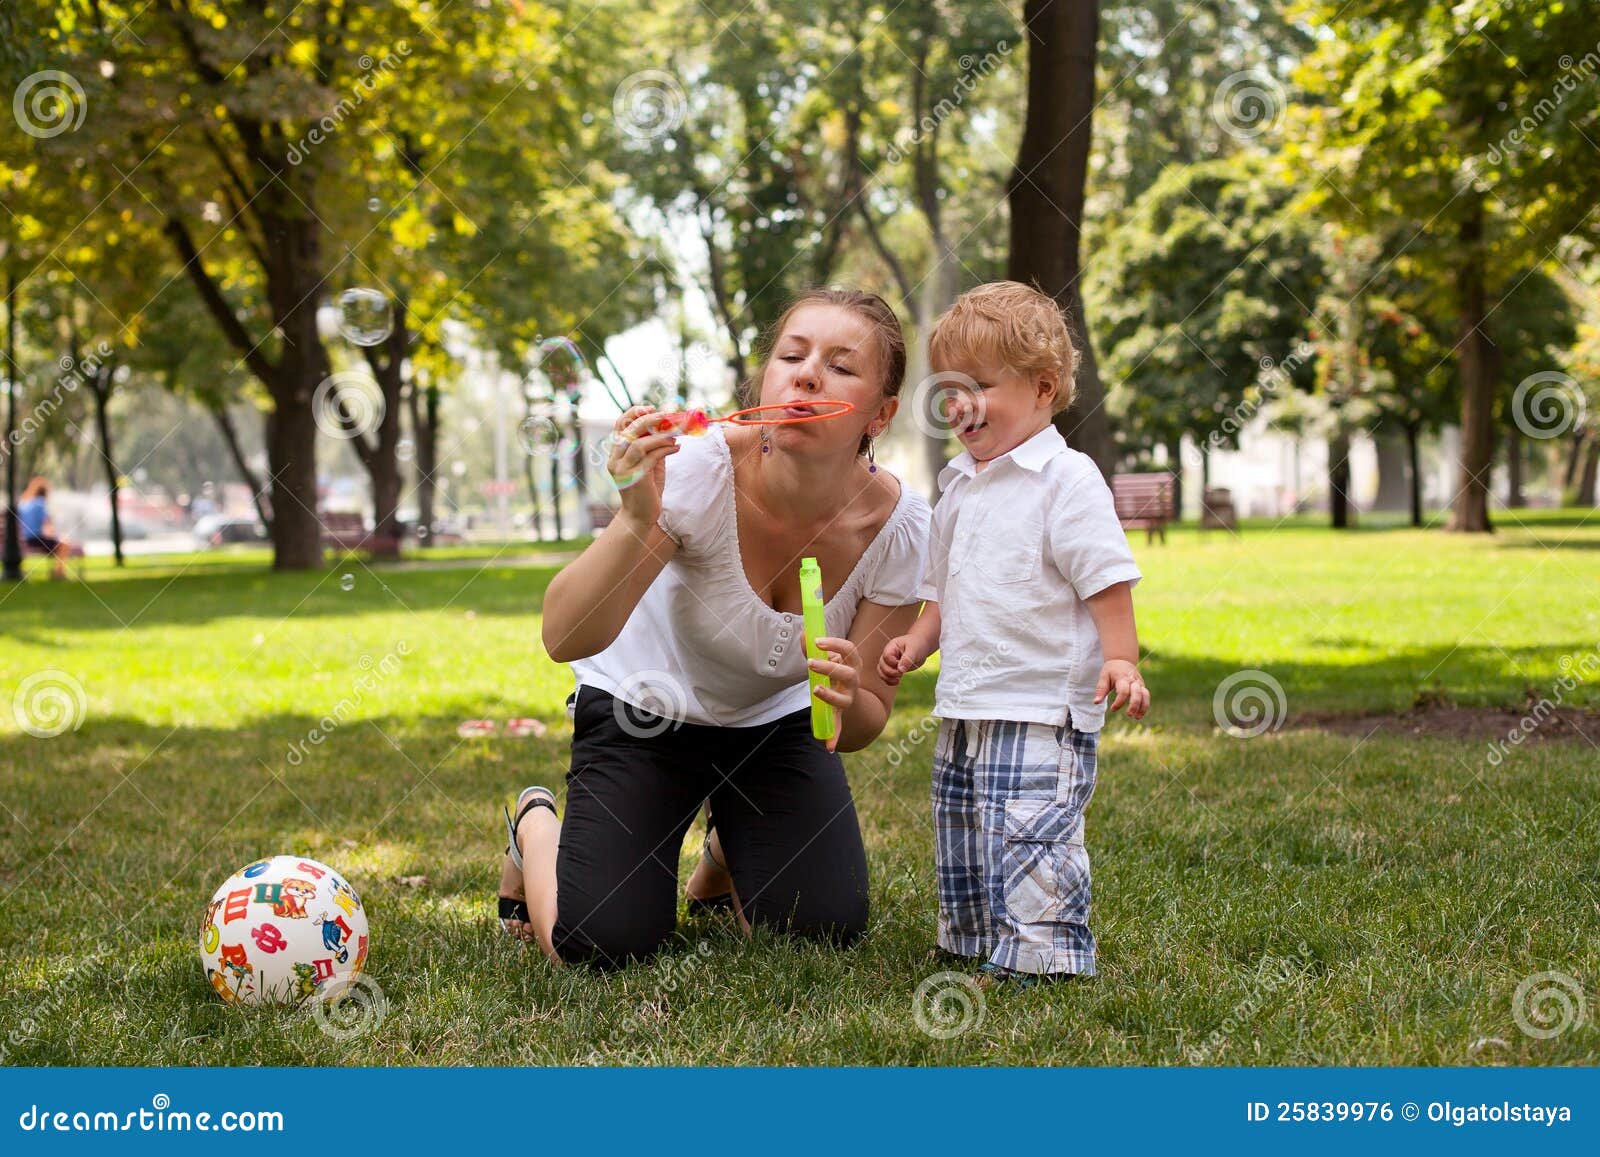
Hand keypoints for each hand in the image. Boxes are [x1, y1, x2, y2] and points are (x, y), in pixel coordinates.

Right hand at [608, 405, 680, 526]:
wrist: (640, 517)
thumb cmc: (646, 490)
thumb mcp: (649, 464)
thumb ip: (652, 447)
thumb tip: (666, 428)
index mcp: (615, 454)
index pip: (619, 425)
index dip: (634, 413)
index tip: (650, 408)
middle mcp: (615, 460)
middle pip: (628, 431)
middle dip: (648, 420)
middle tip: (665, 416)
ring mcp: (623, 470)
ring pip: (639, 444)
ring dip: (660, 437)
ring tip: (674, 436)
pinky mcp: (635, 479)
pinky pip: (651, 458)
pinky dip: (665, 450)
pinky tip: (676, 448)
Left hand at [809, 636, 861, 752]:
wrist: (848, 694)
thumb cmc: (834, 672)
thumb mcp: (825, 659)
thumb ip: (812, 649)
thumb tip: (802, 635)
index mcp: (851, 664)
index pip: (849, 650)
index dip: (835, 644)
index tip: (817, 642)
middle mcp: (853, 681)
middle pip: (847, 674)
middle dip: (829, 668)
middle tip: (809, 663)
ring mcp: (847, 699)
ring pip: (842, 699)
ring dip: (829, 695)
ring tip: (815, 690)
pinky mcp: (839, 715)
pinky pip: (838, 727)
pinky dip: (833, 737)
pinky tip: (828, 747)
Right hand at [877, 634, 928, 684]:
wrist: (923, 646)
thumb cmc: (918, 645)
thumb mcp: (914, 650)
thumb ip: (907, 660)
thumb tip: (900, 670)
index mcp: (892, 647)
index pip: (886, 657)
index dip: (893, 663)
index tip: (903, 665)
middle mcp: (888, 654)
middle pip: (882, 665)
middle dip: (891, 672)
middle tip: (902, 673)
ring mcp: (890, 662)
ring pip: (881, 672)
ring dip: (888, 678)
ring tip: (898, 680)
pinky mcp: (893, 668)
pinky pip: (886, 676)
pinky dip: (889, 681)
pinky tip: (897, 682)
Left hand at [1094, 659, 1148, 719]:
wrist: (1122, 660)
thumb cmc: (1111, 670)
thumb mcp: (1103, 677)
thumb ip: (1101, 690)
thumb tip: (1096, 702)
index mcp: (1122, 677)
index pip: (1124, 691)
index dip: (1119, 702)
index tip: (1112, 709)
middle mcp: (1133, 680)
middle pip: (1137, 693)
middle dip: (1134, 705)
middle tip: (1128, 715)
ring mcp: (1139, 683)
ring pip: (1145, 695)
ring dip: (1143, 707)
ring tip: (1136, 718)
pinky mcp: (1142, 686)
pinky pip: (1147, 696)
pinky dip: (1145, 706)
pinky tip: (1139, 714)